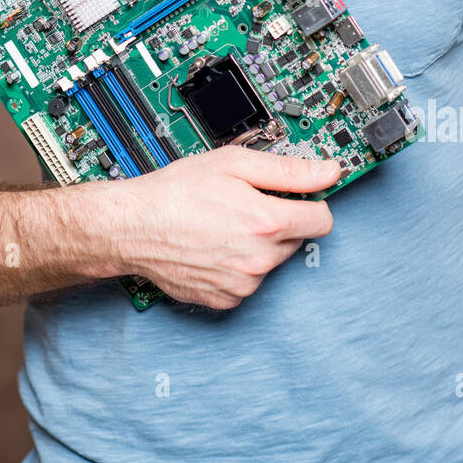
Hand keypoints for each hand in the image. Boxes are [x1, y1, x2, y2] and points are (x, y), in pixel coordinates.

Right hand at [110, 145, 339, 308]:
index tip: (297, 197)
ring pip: (271, 261)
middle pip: (296, 239)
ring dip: (257, 245)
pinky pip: (248, 280)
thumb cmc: (176, 192)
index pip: (322, 219)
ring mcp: (243, 284)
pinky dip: (237, 265)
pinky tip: (214, 246)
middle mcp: (259, 259)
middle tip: (245, 205)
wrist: (133, 226)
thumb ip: (290, 169)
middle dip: (278, 222)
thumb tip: (329, 171)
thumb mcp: (234, 163)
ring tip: (223, 225)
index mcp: (267, 223)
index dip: (310, 202)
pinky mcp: (225, 300)